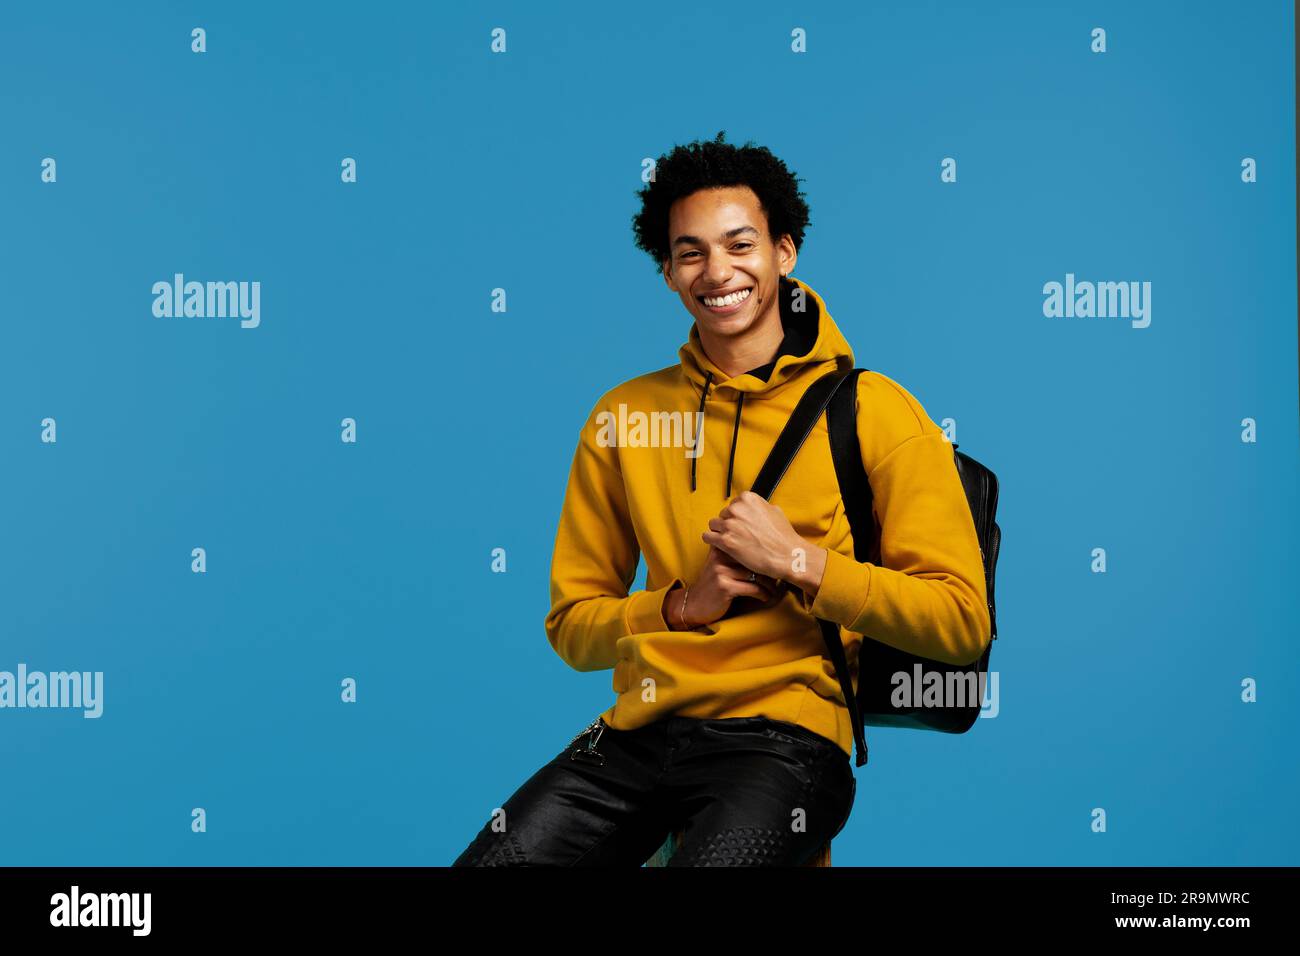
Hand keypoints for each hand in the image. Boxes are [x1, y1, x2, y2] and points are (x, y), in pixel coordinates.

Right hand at [664, 547, 778, 629]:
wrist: (694, 604)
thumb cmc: (713, 584)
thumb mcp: (720, 563)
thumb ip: (734, 552)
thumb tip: (765, 547)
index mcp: (721, 546)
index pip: (751, 544)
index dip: (767, 554)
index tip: (778, 563)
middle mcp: (721, 555)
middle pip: (756, 558)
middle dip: (771, 569)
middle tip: (780, 576)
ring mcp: (722, 570)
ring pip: (757, 574)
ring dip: (770, 584)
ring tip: (775, 589)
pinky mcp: (725, 586)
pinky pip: (753, 588)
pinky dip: (763, 594)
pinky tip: (766, 597)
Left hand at [702, 491, 827, 597]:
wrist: (786, 555)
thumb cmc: (783, 536)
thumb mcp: (775, 511)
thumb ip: (760, 507)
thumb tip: (755, 508)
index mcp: (747, 499)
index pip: (733, 505)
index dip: (737, 517)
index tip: (741, 525)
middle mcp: (736, 509)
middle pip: (722, 515)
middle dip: (728, 525)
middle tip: (738, 536)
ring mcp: (730, 524)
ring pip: (713, 525)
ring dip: (719, 532)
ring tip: (730, 542)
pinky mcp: (725, 541)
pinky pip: (708, 536)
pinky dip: (712, 541)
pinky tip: (721, 546)